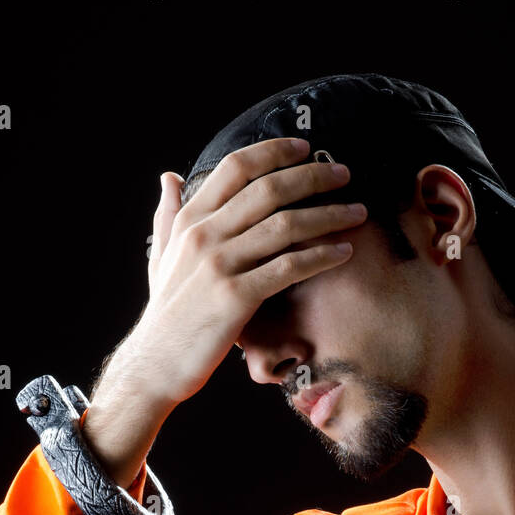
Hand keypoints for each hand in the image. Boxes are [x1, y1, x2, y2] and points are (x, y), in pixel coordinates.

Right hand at [132, 136, 368, 405]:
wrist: (156, 364)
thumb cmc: (166, 315)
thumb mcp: (160, 257)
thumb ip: (168, 216)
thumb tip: (169, 177)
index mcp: (189, 220)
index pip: (236, 167)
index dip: (275, 152)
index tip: (306, 149)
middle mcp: (204, 236)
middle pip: (268, 189)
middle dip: (313, 177)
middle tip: (345, 174)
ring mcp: (220, 266)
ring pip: (285, 226)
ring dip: (329, 215)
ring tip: (358, 213)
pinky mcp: (236, 298)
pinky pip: (288, 268)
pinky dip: (321, 257)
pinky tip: (345, 252)